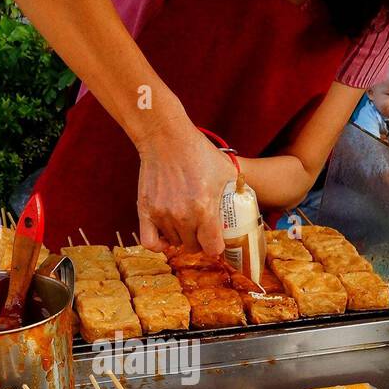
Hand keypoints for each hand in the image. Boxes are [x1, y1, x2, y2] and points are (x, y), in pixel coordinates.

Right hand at [136, 118, 235, 255]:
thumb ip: (235, 194)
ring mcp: (162, 215)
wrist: (167, 139)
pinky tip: (165, 237)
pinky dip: (158, 244)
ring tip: (185, 225)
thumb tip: (242, 208)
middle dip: (199, 242)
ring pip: (174, 243)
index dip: (216, 247)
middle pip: (193, 248)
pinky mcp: (145, 211)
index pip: (212, 249)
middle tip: (201, 231)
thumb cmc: (198, 153)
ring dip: (181, 238)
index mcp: (205, 210)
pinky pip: (150, 242)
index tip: (216, 241)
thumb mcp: (227, 173)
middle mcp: (183, 217)